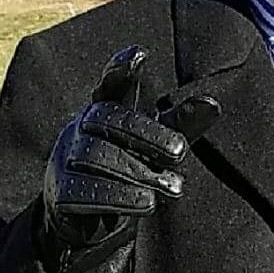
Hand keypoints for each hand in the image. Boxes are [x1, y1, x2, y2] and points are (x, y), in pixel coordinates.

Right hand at [39, 45, 219, 272]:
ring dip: (137, 171)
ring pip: (94, 156)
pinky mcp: (60, 194)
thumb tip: (213, 103)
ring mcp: (65, 159)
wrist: (85, 218)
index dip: (120, 69)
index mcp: (105, 108)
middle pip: (107, 119)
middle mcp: (81, 128)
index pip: (110, 84)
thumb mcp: (157, 143)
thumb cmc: (128, 165)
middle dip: (145, 134)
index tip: (139, 54)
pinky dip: (117, 197)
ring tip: (174, 187)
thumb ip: (183, 123)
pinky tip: (147, 204)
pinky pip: (82, 191)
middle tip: (180, 152)